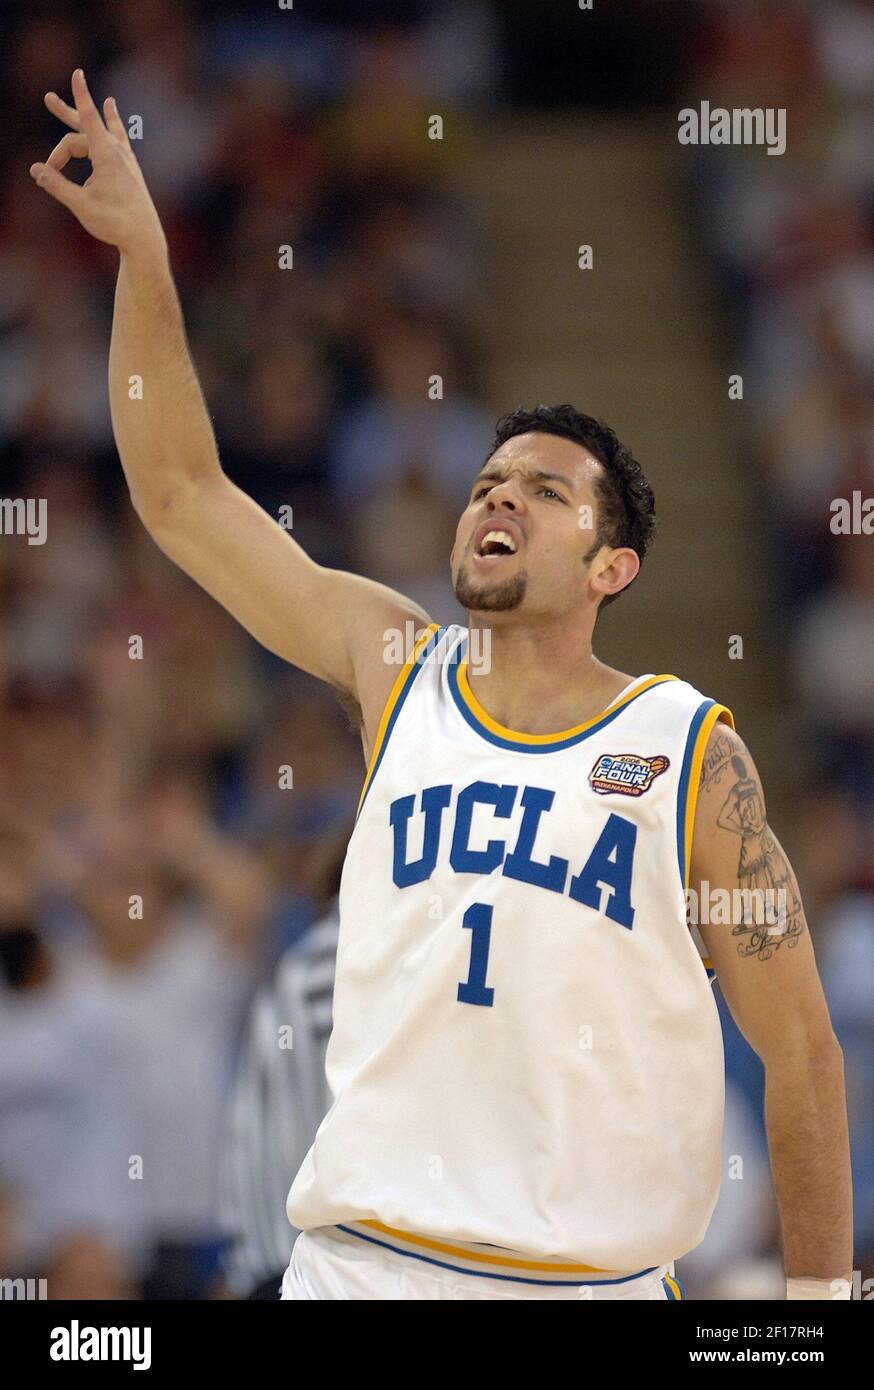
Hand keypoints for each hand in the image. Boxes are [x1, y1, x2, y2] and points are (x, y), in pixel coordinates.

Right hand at [29, 68, 165, 256]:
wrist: (145, 240)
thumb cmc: (114, 223)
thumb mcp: (80, 204)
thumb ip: (56, 185)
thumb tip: (35, 170)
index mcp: (107, 156)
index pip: (88, 118)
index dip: (80, 95)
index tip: (78, 73)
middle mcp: (119, 154)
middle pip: (86, 128)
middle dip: (67, 113)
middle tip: (49, 99)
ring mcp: (127, 163)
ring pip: (102, 136)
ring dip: (91, 123)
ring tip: (104, 102)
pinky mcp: (131, 173)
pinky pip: (118, 145)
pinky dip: (112, 134)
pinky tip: (112, 132)